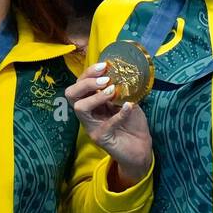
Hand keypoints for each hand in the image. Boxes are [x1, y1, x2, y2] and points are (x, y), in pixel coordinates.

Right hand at [67, 61, 153, 186]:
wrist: (141, 147)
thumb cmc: (132, 123)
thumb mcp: (127, 100)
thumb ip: (122, 90)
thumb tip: (121, 75)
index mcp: (92, 101)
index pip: (80, 83)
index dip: (89, 73)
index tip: (104, 66)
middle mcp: (88, 113)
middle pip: (71, 94)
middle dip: (86, 83)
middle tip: (105, 80)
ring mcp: (91, 126)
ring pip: (80, 108)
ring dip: (96, 97)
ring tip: (112, 91)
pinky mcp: (101, 138)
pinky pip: (106, 124)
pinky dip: (118, 114)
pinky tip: (129, 107)